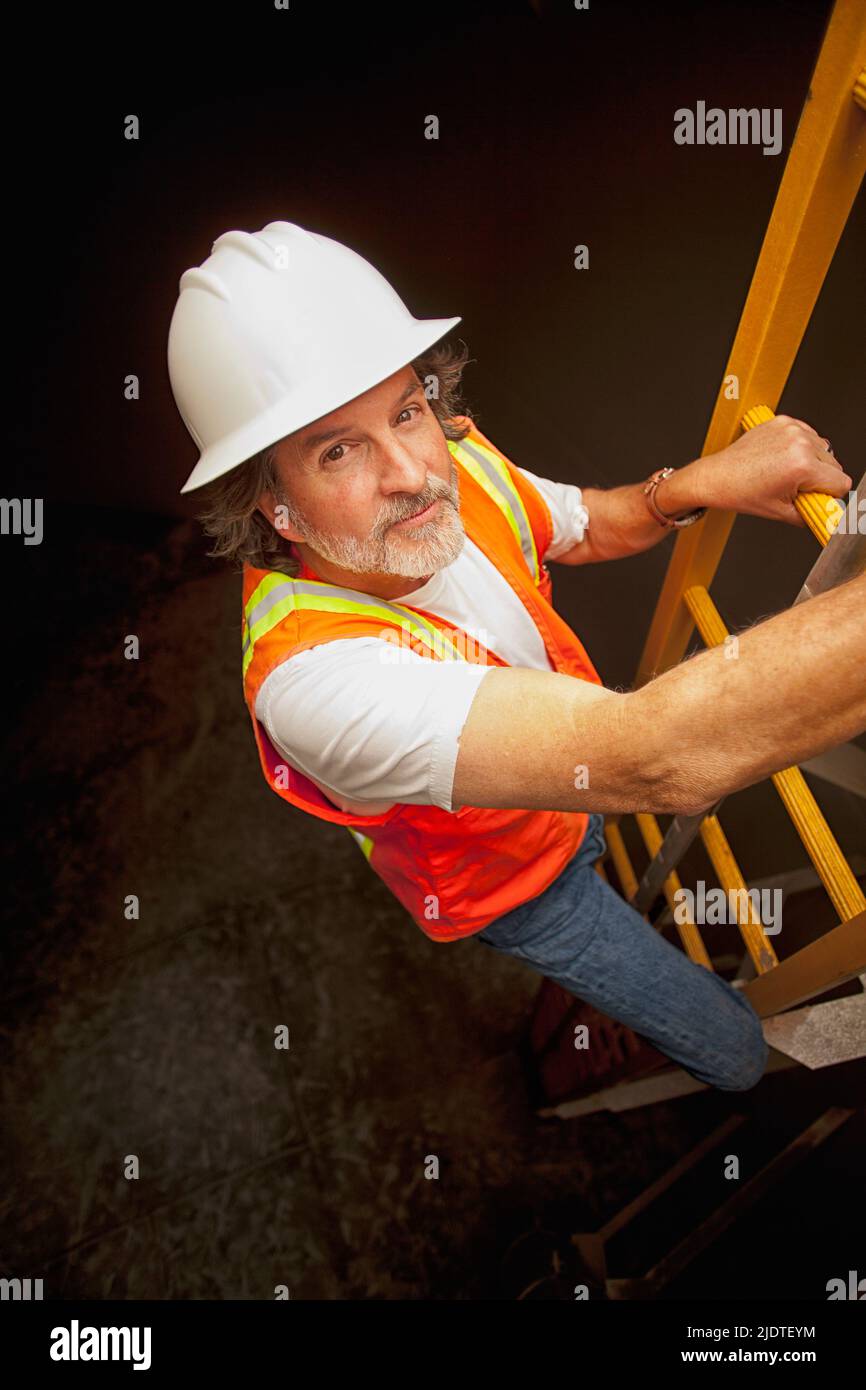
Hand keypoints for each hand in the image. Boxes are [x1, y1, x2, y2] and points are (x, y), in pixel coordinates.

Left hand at [693, 415, 852, 524]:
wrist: (716, 476)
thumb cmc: (741, 492)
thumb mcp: (782, 512)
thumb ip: (813, 513)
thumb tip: (828, 513)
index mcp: (801, 465)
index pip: (840, 482)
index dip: (830, 495)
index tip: (818, 498)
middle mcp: (799, 443)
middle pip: (834, 465)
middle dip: (820, 479)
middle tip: (796, 488)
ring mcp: (791, 429)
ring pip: (823, 450)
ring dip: (812, 463)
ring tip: (786, 473)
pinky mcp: (783, 422)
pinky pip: (808, 436)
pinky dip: (802, 448)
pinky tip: (782, 459)